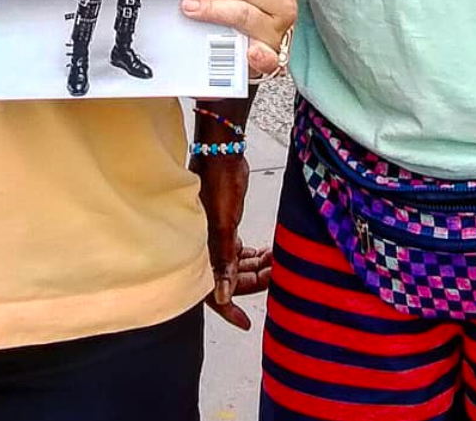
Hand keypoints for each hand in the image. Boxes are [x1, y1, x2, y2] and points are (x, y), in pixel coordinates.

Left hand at [178, 0, 297, 76]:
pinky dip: (258, 55)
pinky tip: (249, 52)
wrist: (267, 42)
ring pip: (244, 14)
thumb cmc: (255, 7)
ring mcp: (277, 29)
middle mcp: (283, 1)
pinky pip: (267, 57)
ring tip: (190, 6)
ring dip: (215, 9)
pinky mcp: (272, 56)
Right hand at [192, 153, 270, 330]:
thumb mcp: (224, 224)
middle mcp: (204, 246)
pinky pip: (237, 250)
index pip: (210, 291)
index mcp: (199, 249)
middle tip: (276, 275)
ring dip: (256, 266)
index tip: (245, 323)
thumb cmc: (218, 183)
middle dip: (252, 281)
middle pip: (228, 279)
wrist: (222, 152)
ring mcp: (214, 236)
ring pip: (236, 264)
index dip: (227, 309)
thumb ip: (224, 260)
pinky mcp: (224, 225)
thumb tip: (222, 295)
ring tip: (277, 260)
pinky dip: (253, 255)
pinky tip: (267, 253)